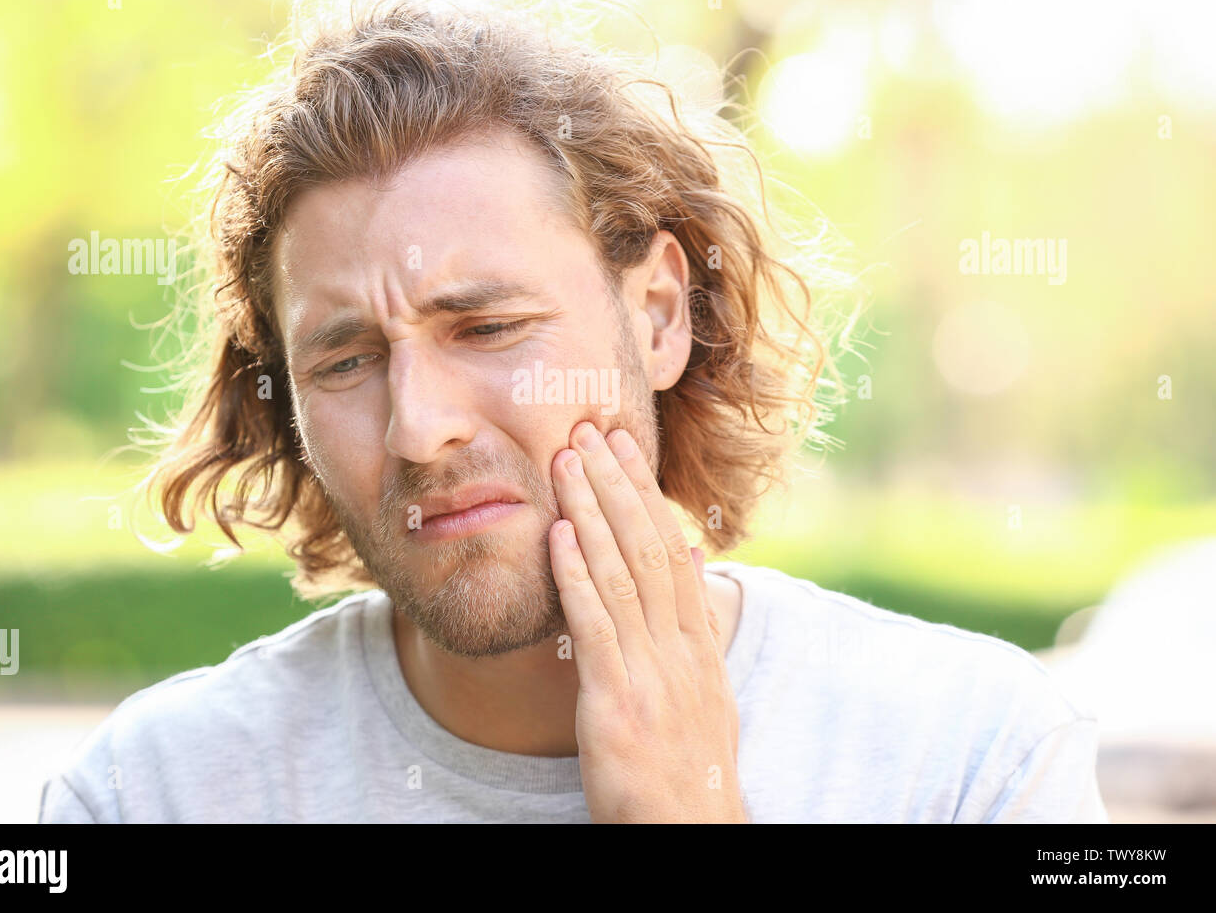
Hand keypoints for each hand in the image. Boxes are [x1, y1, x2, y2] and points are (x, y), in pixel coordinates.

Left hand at [549, 421, 745, 822]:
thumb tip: (690, 553)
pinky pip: (596, 625)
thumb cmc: (689, 770)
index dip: (644, 493)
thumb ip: (695, 624)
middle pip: (648, 546)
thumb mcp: (706, 691)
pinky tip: (559, 534)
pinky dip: (577, 575)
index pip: (669, 548)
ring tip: (567, 460)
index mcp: (697, 644)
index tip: (623, 446)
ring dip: (592, 510)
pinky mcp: (618, 702)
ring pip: (622, 573)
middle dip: (616, 484)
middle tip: (590, 429)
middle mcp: (679, 648)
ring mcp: (652, 673)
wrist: (691, 835)